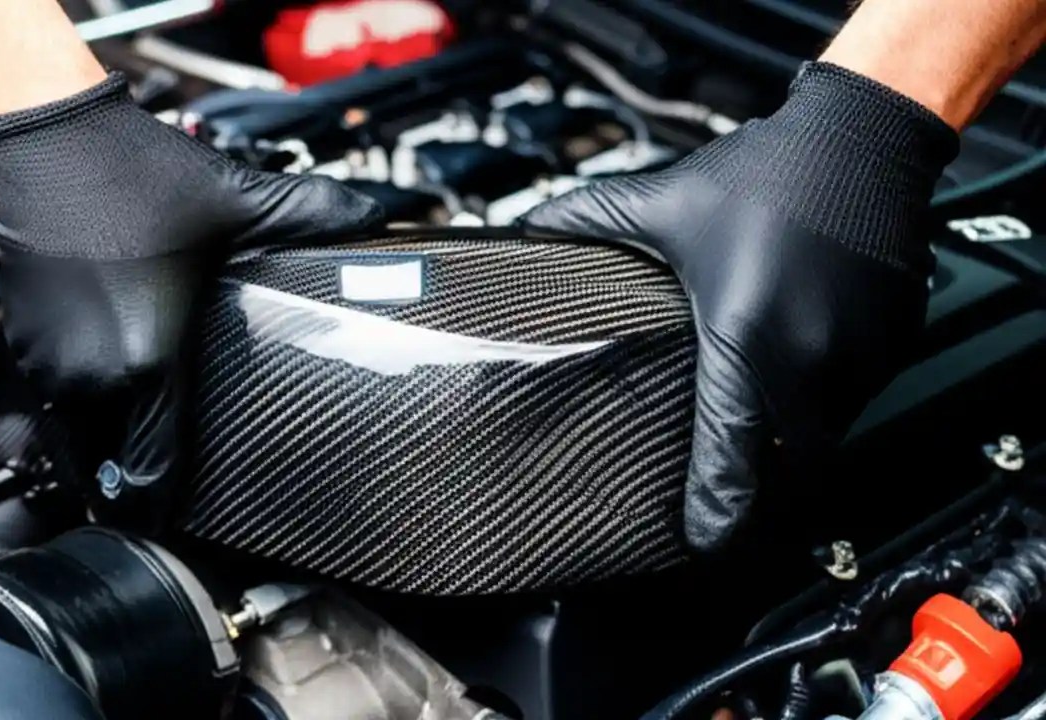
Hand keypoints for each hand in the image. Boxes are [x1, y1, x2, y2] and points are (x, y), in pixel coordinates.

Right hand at [0, 73, 381, 519]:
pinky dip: (47, 424)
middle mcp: (88, 376)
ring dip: (86, 455)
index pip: (151, 474)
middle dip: (124, 488)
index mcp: (146, 361)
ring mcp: (45, 363)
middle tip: (154, 491)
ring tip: (119, 455)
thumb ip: (313, 215)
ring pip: (59, 445)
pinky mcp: (17, 342)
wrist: (51, 134)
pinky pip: (26, 412)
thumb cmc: (134, 172)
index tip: (175, 521)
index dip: (164, 509)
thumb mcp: (235, 199)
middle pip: (99, 472)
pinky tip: (77, 412)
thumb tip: (377, 213)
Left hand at [521, 62, 957, 550]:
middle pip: (787, 460)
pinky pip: (863, 390)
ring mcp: (861, 353)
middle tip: (732, 466)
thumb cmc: (768, 174)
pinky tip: (804, 352)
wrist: (862, 136)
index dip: (714, 510)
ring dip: (797, 428)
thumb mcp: (667, 204)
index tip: (702, 541)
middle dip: (761, 474)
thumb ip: (589, 221)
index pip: (728, 453)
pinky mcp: (896, 340)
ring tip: (765, 398)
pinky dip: (833, 389)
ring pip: (829, 429)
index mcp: (744, 337)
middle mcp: (808, 357)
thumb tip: (530, 230)